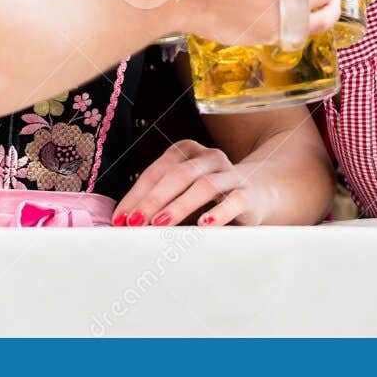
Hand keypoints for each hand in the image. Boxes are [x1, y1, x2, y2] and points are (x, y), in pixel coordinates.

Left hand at [110, 139, 267, 226]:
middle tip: (134, 223)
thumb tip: (124, 223)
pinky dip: (218, 213)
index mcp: (187, 151)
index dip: (136, 195)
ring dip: (179, 206)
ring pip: (204, 185)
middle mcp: (209, 157)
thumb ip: (157, 201)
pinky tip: (204, 225)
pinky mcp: (248, 194)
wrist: (255, 194)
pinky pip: (233, 201)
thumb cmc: (208, 197)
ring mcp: (230, 174)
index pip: (157, 170)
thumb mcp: (181, 192)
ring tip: (160, 224)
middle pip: (178, 175)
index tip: (121, 219)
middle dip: (153, 200)